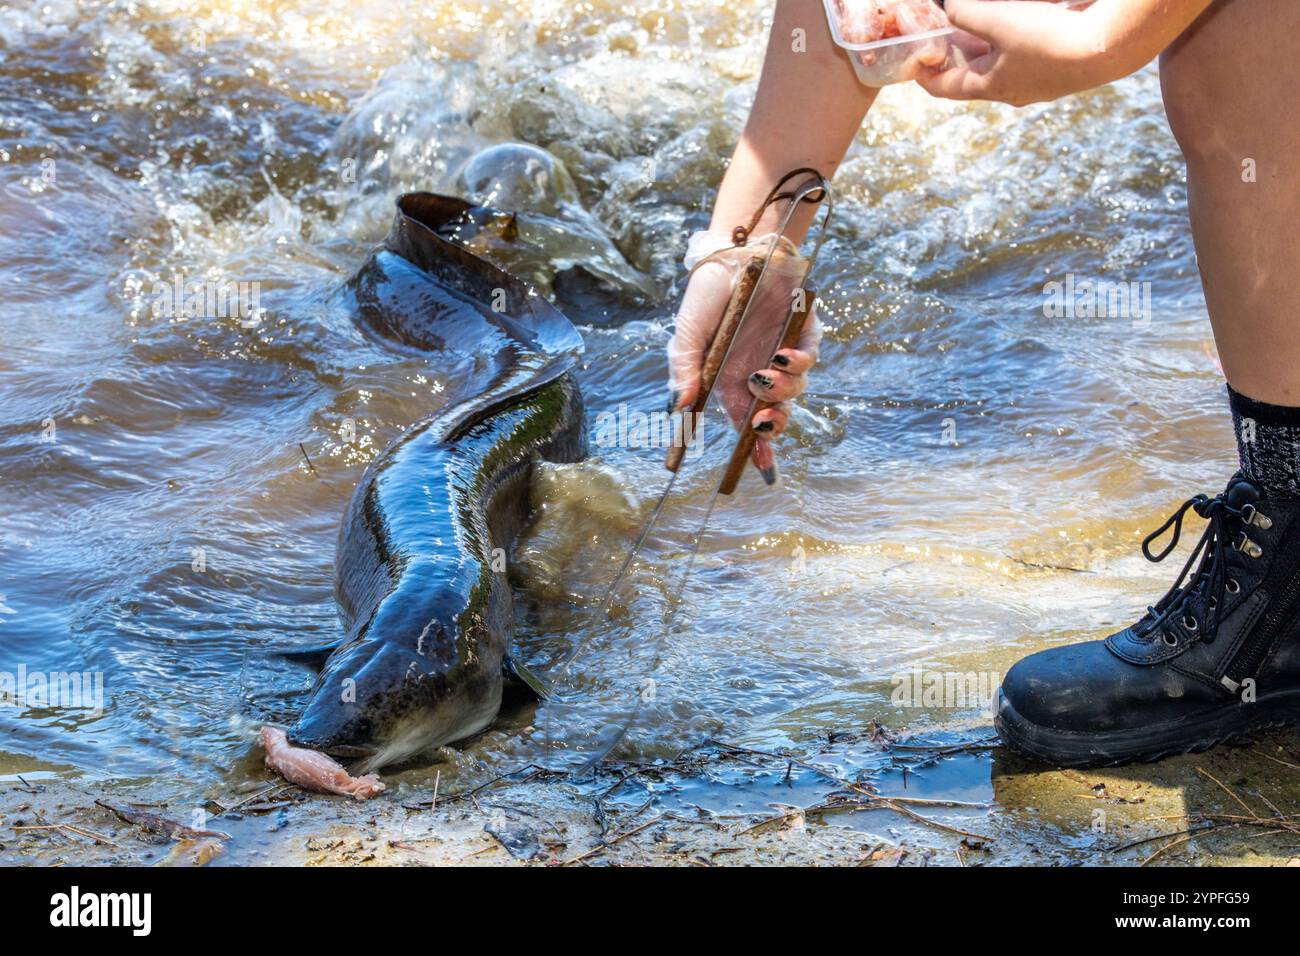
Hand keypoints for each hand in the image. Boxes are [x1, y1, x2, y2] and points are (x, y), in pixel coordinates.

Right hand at [667, 231, 820, 476]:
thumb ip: (684, 369)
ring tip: (766, 374)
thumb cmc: (708, 293)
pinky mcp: (805, 332)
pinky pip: (809, 358)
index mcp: (730, 379)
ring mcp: (784, 353)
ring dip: (783, 391)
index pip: (744, 421)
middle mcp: (759, 371)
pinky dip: (799, 362)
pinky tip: (783, 355)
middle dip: (773, 424)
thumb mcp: (687, 333)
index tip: (761, 467)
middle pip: (775, 413)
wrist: (734, 250)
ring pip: (795, 391)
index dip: (755, 447)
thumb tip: (680, 409)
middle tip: (763, 421)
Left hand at [917, 0, 1113, 105]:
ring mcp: (1037, 84)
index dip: (926, 76)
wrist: (1109, 48)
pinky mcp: (1059, 70)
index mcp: (991, 87)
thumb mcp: (999, 21)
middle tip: (943, 36)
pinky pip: (1024, 58)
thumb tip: (946, 7)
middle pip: (973, 75)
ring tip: (974, 26)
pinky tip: (1015, 26)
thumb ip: (966, 14)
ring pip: (1000, 64)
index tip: (913, 64)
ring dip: (985, 47)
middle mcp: (1012, 91)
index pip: (946, 89)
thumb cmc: (1051, 39)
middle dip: (957, 55)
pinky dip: (1010, 43)